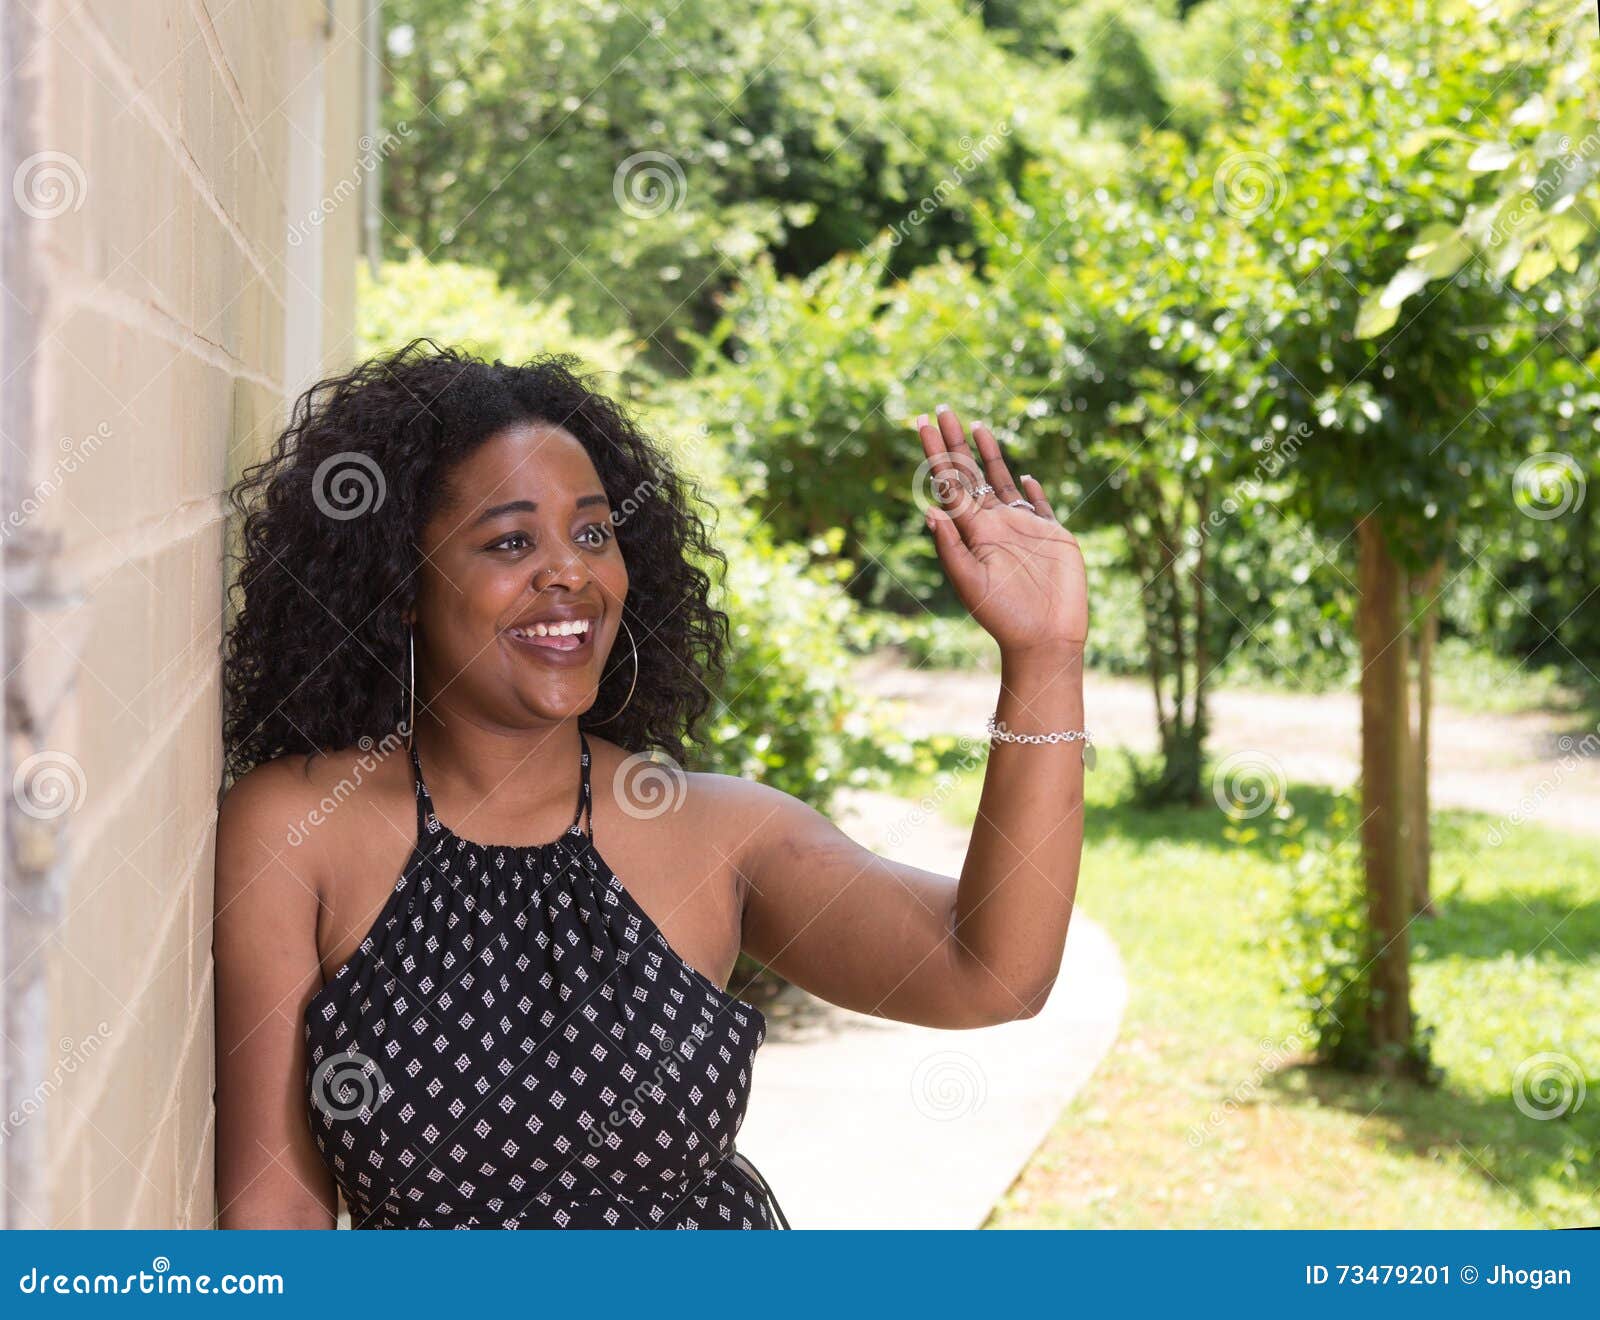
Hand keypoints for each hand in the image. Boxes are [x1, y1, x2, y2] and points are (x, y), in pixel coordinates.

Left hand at [915, 405, 1087, 658]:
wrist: (1045, 637)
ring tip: (976, 426)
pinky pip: (1038, 506)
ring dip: (989, 454)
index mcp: (972, 530)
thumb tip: (929, 509)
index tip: (921, 421)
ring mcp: (1023, 527)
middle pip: (971, 473)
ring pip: (1001, 481)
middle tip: (942, 407)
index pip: (948, 482)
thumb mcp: (969, 581)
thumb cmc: (1003, 615)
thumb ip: (950, 546)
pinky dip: (1031, 490)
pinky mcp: (1051, 535)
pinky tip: (1022, 477)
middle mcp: (994, 523)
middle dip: (955, 442)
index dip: (935, 452)